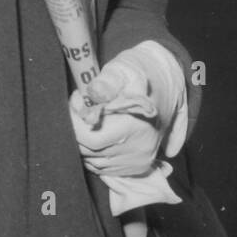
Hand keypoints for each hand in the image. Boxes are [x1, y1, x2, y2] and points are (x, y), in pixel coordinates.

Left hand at [70, 42, 184, 176]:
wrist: (162, 82)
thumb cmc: (137, 72)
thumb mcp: (123, 68)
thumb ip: (108, 81)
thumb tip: (95, 92)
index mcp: (137, 127)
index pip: (91, 139)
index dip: (74, 121)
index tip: (76, 100)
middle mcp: (141, 150)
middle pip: (89, 152)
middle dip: (76, 130)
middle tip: (80, 105)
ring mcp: (139, 161)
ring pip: (93, 162)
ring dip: (83, 142)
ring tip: (89, 116)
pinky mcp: (137, 167)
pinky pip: (103, 168)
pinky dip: (92, 153)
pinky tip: (95, 132)